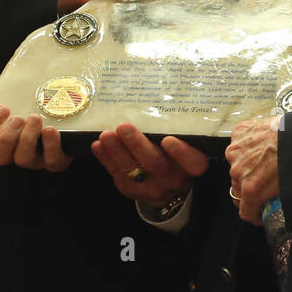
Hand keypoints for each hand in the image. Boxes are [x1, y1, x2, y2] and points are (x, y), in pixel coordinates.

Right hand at [0, 82, 72, 171]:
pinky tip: (51, 131)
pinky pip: (51, 161)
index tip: (2, 107)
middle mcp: (14, 148)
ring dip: (27, 138)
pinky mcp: (56, 160)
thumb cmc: (36, 103)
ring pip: (22, 159)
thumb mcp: (14, 93)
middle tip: (17, 118)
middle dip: (5, 138)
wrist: (69, 108)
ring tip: (36, 118)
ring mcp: (34, 157)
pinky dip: (51, 146)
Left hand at [91, 123, 208, 206]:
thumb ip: (176, 130)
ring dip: (117, 151)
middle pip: (155, 163)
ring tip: (106, 135)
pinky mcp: (132, 190)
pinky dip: (107, 159)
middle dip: (138, 145)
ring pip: (132, 170)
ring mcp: (152, 188)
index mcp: (192, 165)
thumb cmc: (176, 156)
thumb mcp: (186, 146)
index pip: (193, 162)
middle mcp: (174, 179)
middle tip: (124, 127)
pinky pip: (117, 175)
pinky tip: (99, 146)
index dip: (182, 153)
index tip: (168, 139)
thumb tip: (156, 101)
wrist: (165, 186)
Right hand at [226, 117, 281, 224]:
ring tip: (263, 161)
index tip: (260, 212)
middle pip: (238, 188)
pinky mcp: (238, 133)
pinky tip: (260, 146)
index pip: (245, 211)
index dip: (254, 214)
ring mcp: (236, 151)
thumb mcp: (287, 190)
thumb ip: (275, 202)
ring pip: (237, 165)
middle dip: (250, 189)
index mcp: (251, 189)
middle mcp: (238, 171)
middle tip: (264, 184)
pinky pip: (239, 145)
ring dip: (246, 166)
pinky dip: (247, 147)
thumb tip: (277, 208)